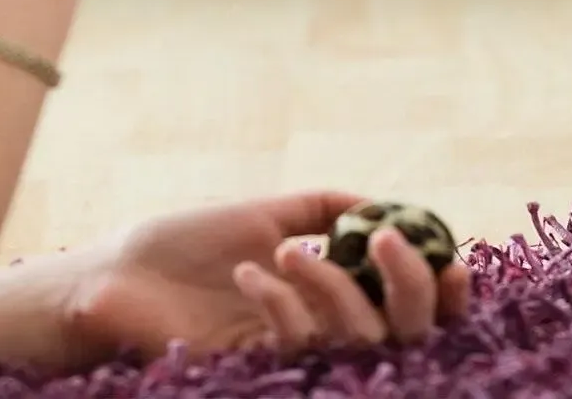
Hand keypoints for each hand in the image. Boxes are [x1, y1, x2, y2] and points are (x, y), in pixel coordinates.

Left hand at [0, 194, 470, 378]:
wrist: (118, 275)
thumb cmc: (186, 244)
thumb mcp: (265, 215)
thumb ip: (324, 209)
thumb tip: (383, 203)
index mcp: (330, 296)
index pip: (409, 308)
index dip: (442, 292)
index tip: (453, 259)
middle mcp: (321, 332)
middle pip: (402, 331)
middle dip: (409, 286)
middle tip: (393, 243)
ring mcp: (292, 355)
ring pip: (356, 338)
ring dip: (333, 285)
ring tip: (287, 250)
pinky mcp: (258, 369)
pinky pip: (298, 343)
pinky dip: (284, 301)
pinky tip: (251, 274)